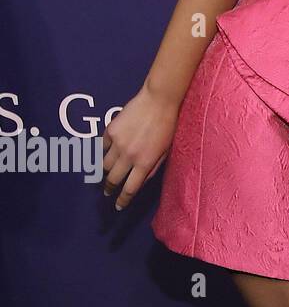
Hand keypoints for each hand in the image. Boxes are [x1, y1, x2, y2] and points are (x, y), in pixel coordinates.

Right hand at [101, 85, 179, 210]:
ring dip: (107, 171)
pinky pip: (103, 147)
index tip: (118, 206)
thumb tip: (139, 182)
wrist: (159, 100)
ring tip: (109, 172)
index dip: (123, 200)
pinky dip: (106, 150)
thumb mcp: (165, 150)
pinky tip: (111, 150)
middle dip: (109, 188)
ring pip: (104, 165)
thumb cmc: (168, 125)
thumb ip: (152, 167)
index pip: (130, 189)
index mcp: (145, 162)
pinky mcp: (110, 131)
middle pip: (112, 179)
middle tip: (108, 191)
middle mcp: (128, 155)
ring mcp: (117, 143)